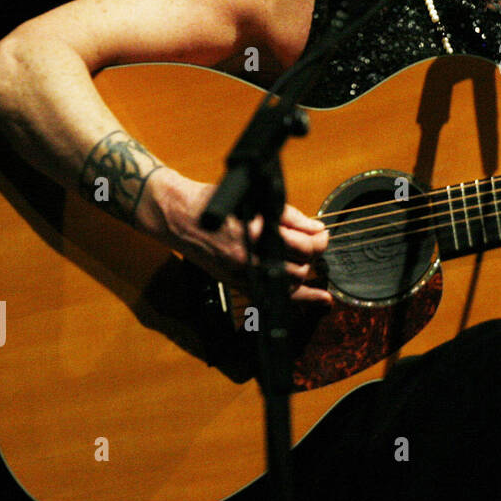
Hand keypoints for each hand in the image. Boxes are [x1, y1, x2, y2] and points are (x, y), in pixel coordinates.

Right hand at [137, 168, 332, 304]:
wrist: (178, 216)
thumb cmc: (213, 202)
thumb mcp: (255, 201)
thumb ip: (290, 217)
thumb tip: (317, 228)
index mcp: (257, 234)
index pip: (305, 247)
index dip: (320, 241)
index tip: (322, 234)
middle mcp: (250, 258)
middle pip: (301, 269)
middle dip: (311, 257)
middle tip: (314, 244)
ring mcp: (241, 274)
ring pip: (289, 286)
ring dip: (302, 275)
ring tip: (308, 263)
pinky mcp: (234, 283)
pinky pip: (270, 296)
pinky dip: (293, 297)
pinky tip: (314, 299)